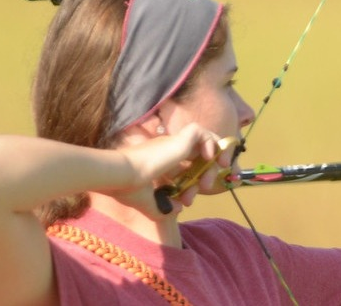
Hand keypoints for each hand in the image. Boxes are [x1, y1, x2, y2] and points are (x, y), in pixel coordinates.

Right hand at [102, 124, 230, 215]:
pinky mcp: (180, 138)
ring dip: (214, 156)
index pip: (183, 167)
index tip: (187, 200)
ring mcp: (174, 142)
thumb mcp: (149, 202)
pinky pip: (201, 132)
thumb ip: (163, 207)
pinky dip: (210, 142)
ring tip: (219, 169)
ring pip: (202, 141)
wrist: (121, 175)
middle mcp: (167, 150)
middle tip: (204, 188)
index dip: (191, 183)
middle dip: (206, 173)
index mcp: (159, 162)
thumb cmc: (127, 188)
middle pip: (196, 155)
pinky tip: (207, 157)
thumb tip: (177, 209)